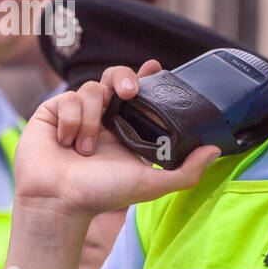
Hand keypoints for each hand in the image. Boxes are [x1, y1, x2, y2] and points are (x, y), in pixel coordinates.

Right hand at [13, 60, 218, 221]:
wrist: (58, 202)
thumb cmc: (101, 195)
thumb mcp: (150, 184)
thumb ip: (186, 172)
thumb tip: (215, 151)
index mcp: (125, 129)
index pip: (139, 93)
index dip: (146, 76)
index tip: (156, 67)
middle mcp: (102, 118)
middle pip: (115, 77)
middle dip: (123, 78)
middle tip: (127, 93)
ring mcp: (77, 113)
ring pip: (91, 89)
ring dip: (92, 120)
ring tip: (86, 150)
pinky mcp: (52, 112)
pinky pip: (67, 99)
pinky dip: (70, 122)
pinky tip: (66, 144)